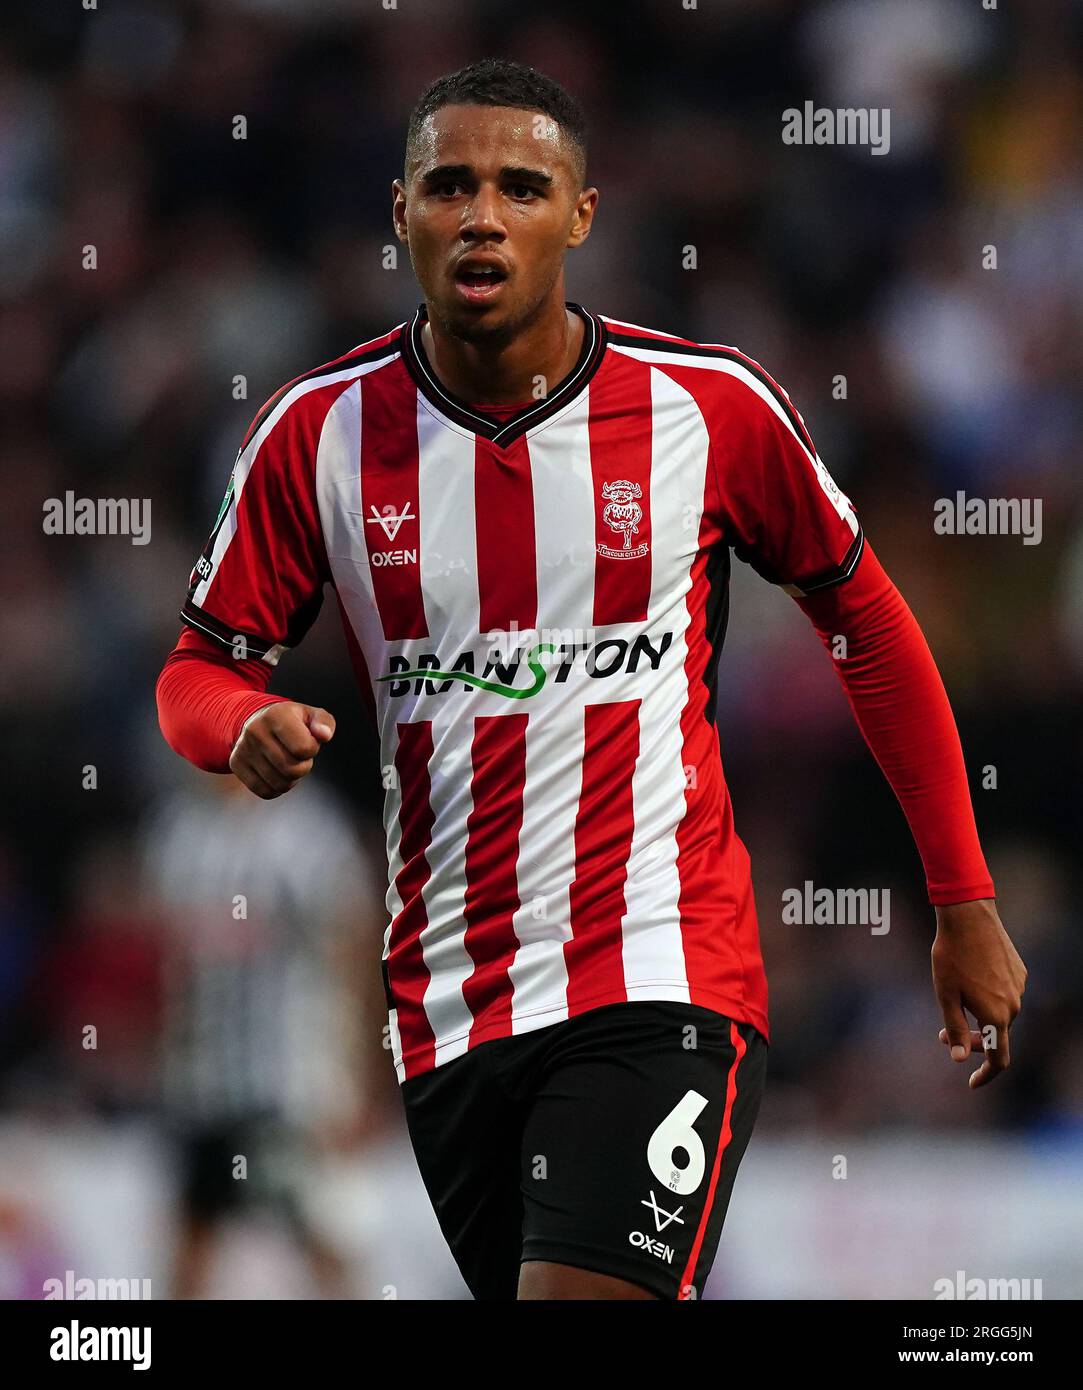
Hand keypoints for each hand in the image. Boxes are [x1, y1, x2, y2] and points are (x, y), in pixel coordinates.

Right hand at [229, 701, 334, 799]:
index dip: (312, 750)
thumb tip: (324, 735)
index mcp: (276, 715)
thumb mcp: (311, 715)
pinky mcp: (236, 764)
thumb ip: (325, 722)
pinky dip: (277, 788)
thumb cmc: (292, 721)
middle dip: (303, 767)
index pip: (304, 749)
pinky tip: (277, 773)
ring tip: (288, 763)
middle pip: (292, 770)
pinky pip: (265, 792)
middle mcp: (255, 731)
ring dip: (291, 779)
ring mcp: (243, 749)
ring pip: (280, 784)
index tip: (307, 741)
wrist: (258, 721)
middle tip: (298, 756)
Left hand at [932, 898, 1025, 1089]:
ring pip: (999, 1014)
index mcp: (996, 1016)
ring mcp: (1019, 988)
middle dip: (970, 1041)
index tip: (971, 1083)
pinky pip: (1003, 995)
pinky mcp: (1019, 972)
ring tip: (952, 1003)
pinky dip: (986, 999)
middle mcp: (1013, 1006)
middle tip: (940, 1035)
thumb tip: (958, 1059)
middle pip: (995, 1036)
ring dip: (978, 1018)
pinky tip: (969, 982)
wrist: (969, 918)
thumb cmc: (951, 956)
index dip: (985, 1075)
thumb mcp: (945, 995)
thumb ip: (954, 1029)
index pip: (998, 1059)